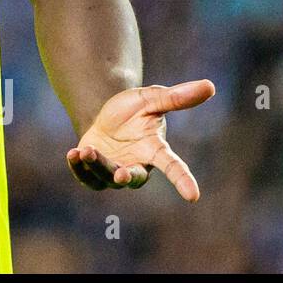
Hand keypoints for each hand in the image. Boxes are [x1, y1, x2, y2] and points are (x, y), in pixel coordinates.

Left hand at [66, 79, 215, 200]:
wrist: (105, 115)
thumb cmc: (133, 109)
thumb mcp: (151, 98)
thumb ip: (176, 97)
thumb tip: (210, 86)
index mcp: (155, 149)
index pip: (173, 166)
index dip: (183, 180)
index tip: (193, 196)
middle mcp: (137, 165)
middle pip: (135, 178)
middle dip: (127, 177)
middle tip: (121, 173)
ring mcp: (116, 170)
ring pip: (107, 177)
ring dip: (96, 165)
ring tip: (85, 150)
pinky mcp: (96, 172)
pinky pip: (88, 178)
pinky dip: (80, 168)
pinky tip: (73, 154)